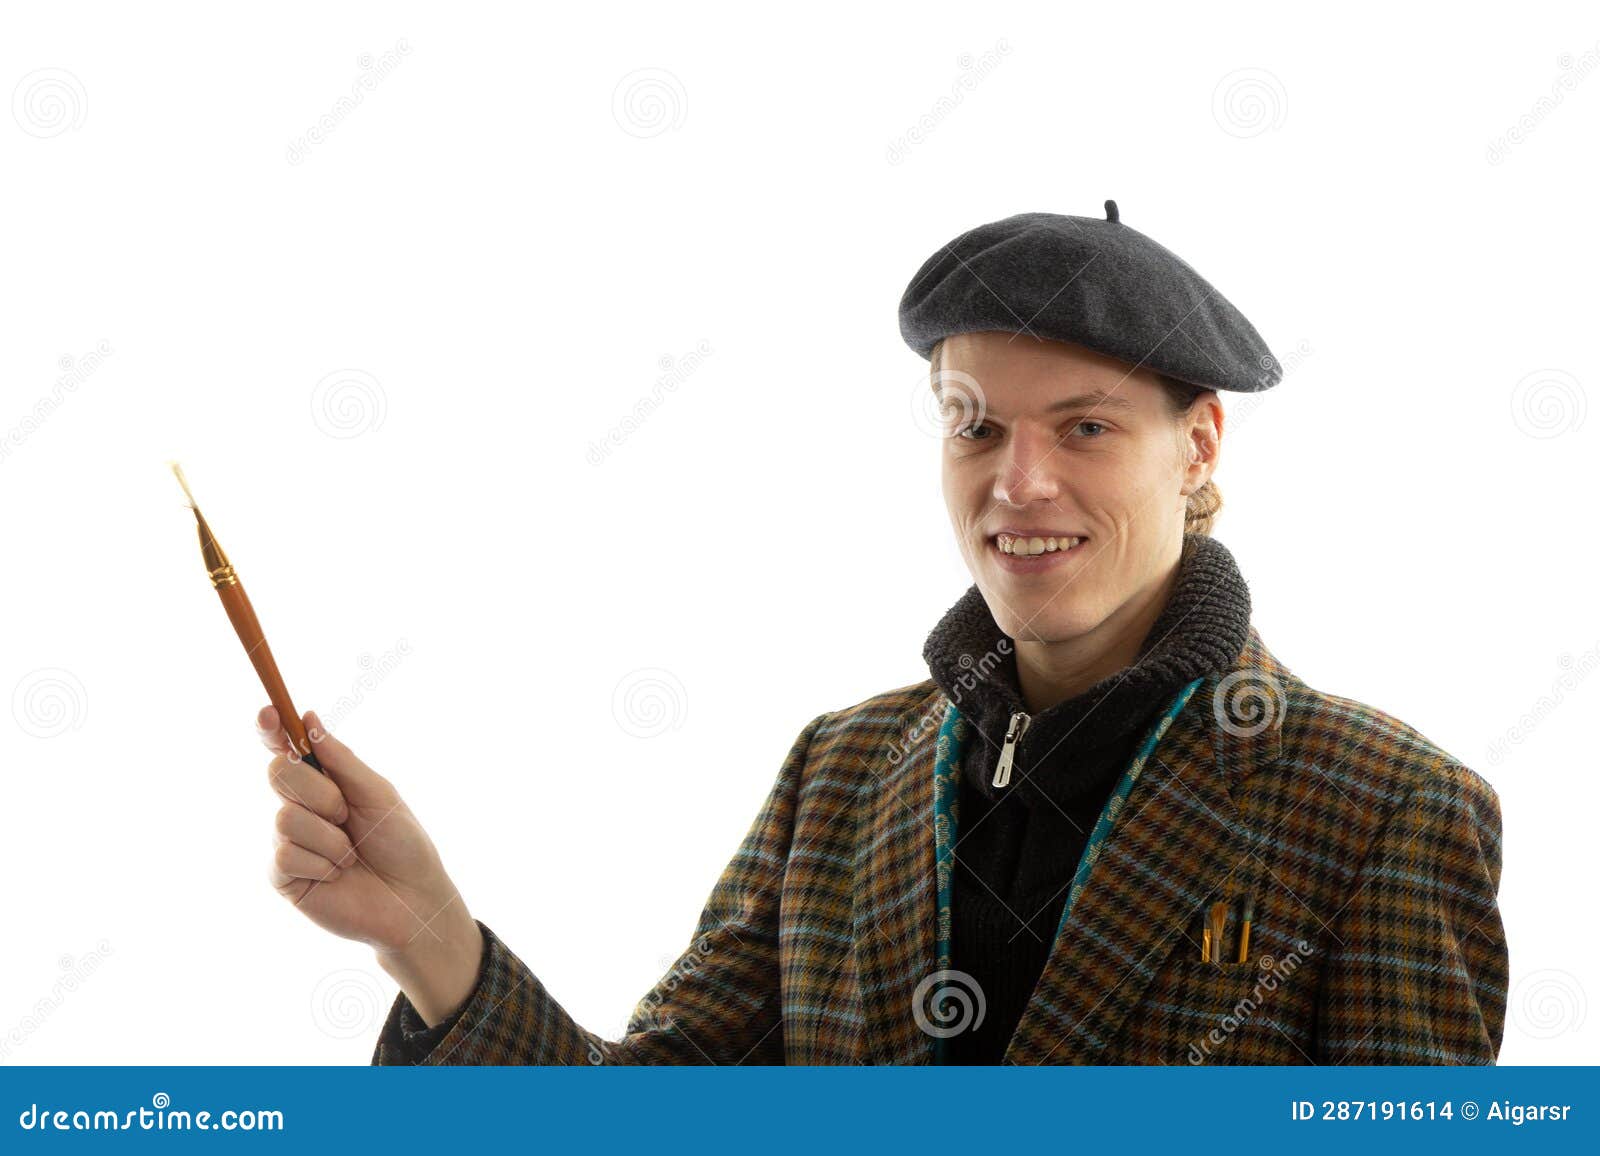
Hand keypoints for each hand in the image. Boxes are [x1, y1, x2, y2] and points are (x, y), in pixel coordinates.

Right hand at [259, 706, 483, 1023]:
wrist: (413, 899)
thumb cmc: (402, 843)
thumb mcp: (377, 793)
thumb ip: (340, 760)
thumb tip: (309, 718)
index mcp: (323, 783)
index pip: (285, 750)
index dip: (271, 729)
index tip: (270, 712)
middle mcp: (300, 808)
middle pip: (277, 774)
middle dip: (318, 792)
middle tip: (346, 815)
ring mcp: (288, 842)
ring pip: (284, 818)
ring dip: (329, 837)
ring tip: (350, 854)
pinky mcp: (284, 877)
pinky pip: (285, 855)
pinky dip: (321, 863)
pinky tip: (337, 876)